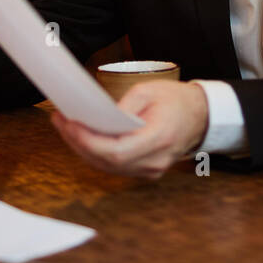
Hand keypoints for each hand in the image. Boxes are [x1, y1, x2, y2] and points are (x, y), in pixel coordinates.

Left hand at [49, 80, 208, 178]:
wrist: (201, 116)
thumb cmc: (177, 100)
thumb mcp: (149, 91)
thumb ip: (123, 106)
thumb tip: (97, 118)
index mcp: (159, 139)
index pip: (116, 151)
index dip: (89, 141)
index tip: (71, 124)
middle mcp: (154, 160)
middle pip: (107, 162)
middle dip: (79, 142)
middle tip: (60, 121)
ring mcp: (151, 170)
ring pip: (107, 167)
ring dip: (83, 148)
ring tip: (65, 126)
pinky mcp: (145, 170)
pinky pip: (115, 166)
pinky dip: (96, 153)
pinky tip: (82, 137)